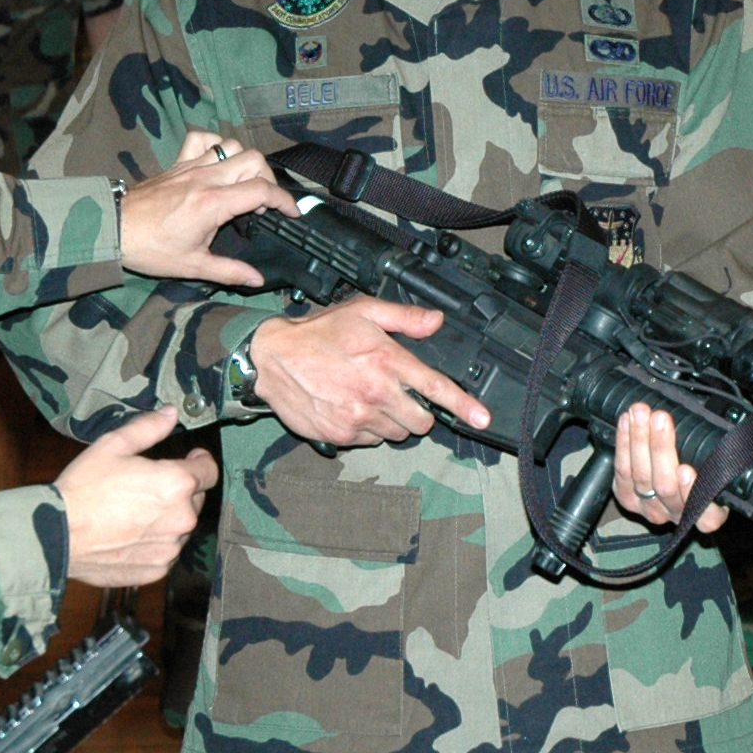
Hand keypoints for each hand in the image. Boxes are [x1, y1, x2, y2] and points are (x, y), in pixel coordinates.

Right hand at [54, 408, 219, 588]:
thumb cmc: (83, 489)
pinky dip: (154, 543)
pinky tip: (129, 534)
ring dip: (167, 518)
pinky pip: (165, 551)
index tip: (190, 459)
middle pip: (195, 499)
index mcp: (176, 484)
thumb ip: (148, 428)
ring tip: (134, 512)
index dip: (199, 462)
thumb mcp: (113, 446)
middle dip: (179, 491)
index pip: (209, 470)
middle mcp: (181, 518)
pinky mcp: (157, 569)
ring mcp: (171, 547)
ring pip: (180, 527)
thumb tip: (171, 414)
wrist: (57, 536)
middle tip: (148, 487)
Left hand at [116, 131, 297, 285]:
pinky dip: (216, 144)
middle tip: (264, 203)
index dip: (285, 201)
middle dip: (269, 179)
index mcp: (213, 204)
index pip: (262, 190)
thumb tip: (257, 280)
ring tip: (243, 184)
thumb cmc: (151, 249)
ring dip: (245, 161)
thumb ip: (230, 271)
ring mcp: (191, 166)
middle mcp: (206, 178)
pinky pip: (202, 138)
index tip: (293, 214)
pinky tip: (218, 162)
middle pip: (253, 160)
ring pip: (232, 145)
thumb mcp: (194, 266)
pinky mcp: (177, 162)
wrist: (113, 230)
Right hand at [251, 298, 492, 446]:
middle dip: (418, 411)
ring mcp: (358, 418)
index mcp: (387, 360)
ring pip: (397, 433)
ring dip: (392, 420)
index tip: (482, 419)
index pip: (436, 388)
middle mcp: (376, 393)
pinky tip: (351, 407)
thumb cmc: (317, 333)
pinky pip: (371, 440)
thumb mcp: (362, 311)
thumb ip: (403, 318)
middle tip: (398, 393)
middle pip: (421, 421)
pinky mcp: (341, 435)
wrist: (270, 358)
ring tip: (369, 397)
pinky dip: (368, 428)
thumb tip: (436, 322)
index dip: (464, 406)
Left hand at [611, 403, 730, 532]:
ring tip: (641, 413)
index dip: (692, 492)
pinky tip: (626, 422)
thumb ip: (721, 453)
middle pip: (666, 487)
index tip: (686, 469)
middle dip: (661, 448)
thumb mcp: (719, 461)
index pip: (706, 516)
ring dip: (639, 440)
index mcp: (708, 514)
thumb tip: (727, 419)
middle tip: (660, 418)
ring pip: (642, 477)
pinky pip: (622, 472)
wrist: (671, 472)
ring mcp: (651, 509)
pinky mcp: (627, 499)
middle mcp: (678, 514)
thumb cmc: (705, 463)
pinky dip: (623, 443)